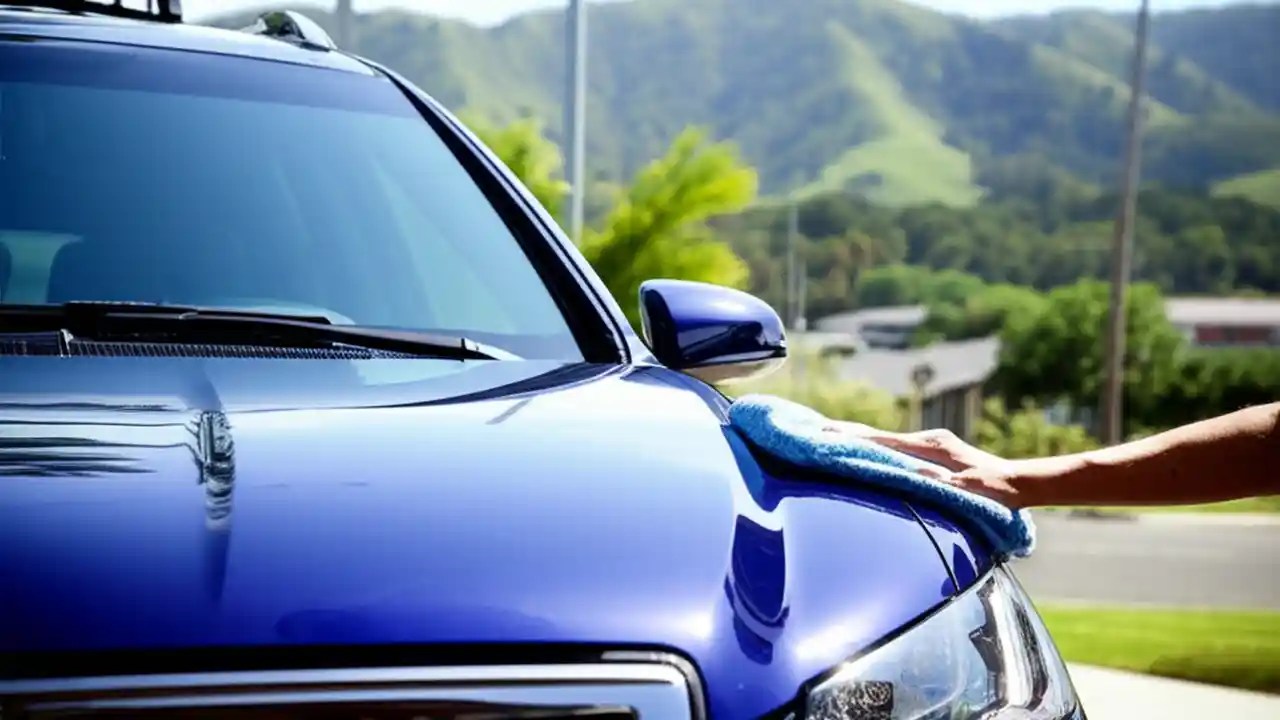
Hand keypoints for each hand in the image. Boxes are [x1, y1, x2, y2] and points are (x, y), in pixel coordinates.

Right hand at [823, 423, 1027, 508]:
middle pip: (877, 435)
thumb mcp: (966, 490)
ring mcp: (929, 445)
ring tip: (829, 437)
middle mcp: (927, 440)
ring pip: (885, 440)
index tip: (824, 433)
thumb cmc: (995, 492)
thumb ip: (939, 483)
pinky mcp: (932, 453)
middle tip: (815, 430)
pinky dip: (874, 447)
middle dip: (846, 433)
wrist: (1020, 483)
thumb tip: (911, 474)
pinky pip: (895, 448)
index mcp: (930, 447)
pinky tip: (864, 451)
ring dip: (858, 439)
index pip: (881, 441)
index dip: (851, 438)